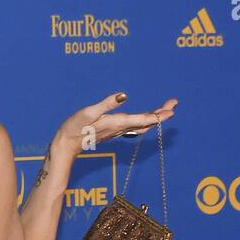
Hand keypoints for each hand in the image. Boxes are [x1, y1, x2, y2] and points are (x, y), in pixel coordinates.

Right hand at [55, 92, 177, 155]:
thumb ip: (106, 104)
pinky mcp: (112, 131)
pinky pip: (134, 127)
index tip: (172, 109)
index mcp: (117, 122)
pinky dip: (144, 121)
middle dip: (161, 114)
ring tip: (165, 109)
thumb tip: (124, 95)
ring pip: (141, 125)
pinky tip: (146, 117)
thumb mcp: (88, 112)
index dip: (159, 115)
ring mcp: (117, 131)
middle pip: (146, 122)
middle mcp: (120, 128)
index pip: (144, 119)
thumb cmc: (74, 127)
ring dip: (154, 117)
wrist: (65, 145)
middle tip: (174, 104)